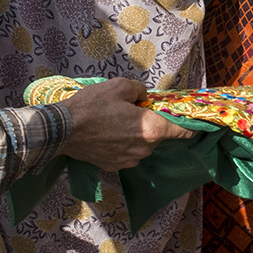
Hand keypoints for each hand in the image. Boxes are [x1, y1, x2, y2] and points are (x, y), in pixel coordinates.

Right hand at [60, 78, 193, 170]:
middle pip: (159, 135)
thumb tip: (145, 96)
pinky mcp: (115, 166)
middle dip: (152, 123)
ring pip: (143, 144)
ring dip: (136, 134)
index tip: (192, 120)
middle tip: (133, 111)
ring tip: (114, 122)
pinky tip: (106, 134)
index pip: (184, 131)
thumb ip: (140, 90)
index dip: (190, 125)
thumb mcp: (118, 86)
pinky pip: (127, 153)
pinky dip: (122, 144)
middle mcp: (146, 149)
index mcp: (152, 129)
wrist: (60, 130)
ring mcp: (131, 160)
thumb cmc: (90, 106)